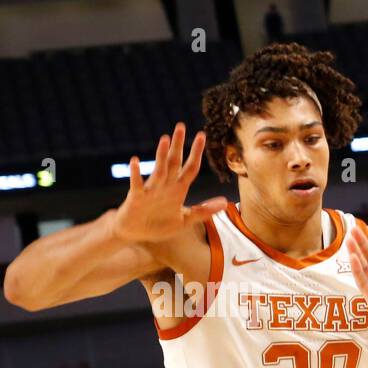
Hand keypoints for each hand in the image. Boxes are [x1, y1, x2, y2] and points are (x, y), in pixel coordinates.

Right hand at [113, 123, 226, 243]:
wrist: (136, 234)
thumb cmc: (160, 225)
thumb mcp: (185, 220)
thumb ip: (204, 211)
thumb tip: (225, 202)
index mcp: (178, 190)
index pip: (190, 168)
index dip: (196, 153)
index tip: (201, 136)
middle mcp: (165, 186)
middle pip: (174, 163)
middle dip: (178, 146)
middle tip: (181, 126)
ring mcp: (151, 190)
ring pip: (158, 170)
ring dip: (161, 155)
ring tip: (165, 139)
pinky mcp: (137, 198)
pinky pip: (136, 184)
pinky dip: (136, 174)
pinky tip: (135, 161)